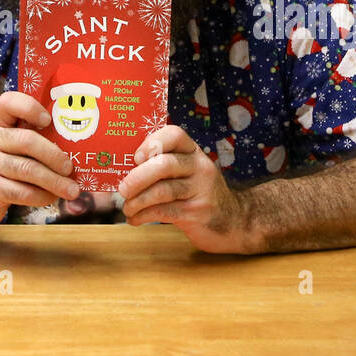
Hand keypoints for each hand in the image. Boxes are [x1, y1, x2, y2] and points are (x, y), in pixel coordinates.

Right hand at [0, 90, 81, 228]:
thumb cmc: (0, 168)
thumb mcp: (11, 148)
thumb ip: (33, 141)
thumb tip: (77, 149)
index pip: (9, 102)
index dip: (30, 107)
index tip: (48, 120)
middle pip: (27, 140)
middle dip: (54, 155)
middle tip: (70, 168)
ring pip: (27, 169)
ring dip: (54, 181)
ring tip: (71, 189)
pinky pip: (21, 192)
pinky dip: (41, 196)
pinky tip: (51, 198)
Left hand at [117, 125, 252, 252]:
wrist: (233, 221)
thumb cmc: (198, 194)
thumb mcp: (187, 174)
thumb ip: (163, 168)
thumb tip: (121, 170)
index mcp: (193, 152)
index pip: (174, 134)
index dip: (151, 143)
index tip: (135, 158)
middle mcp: (200, 167)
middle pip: (164, 164)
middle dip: (137, 177)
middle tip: (122, 189)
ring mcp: (201, 190)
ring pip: (163, 191)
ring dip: (138, 201)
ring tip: (127, 208)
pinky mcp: (198, 212)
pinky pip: (165, 212)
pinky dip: (144, 216)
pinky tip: (135, 219)